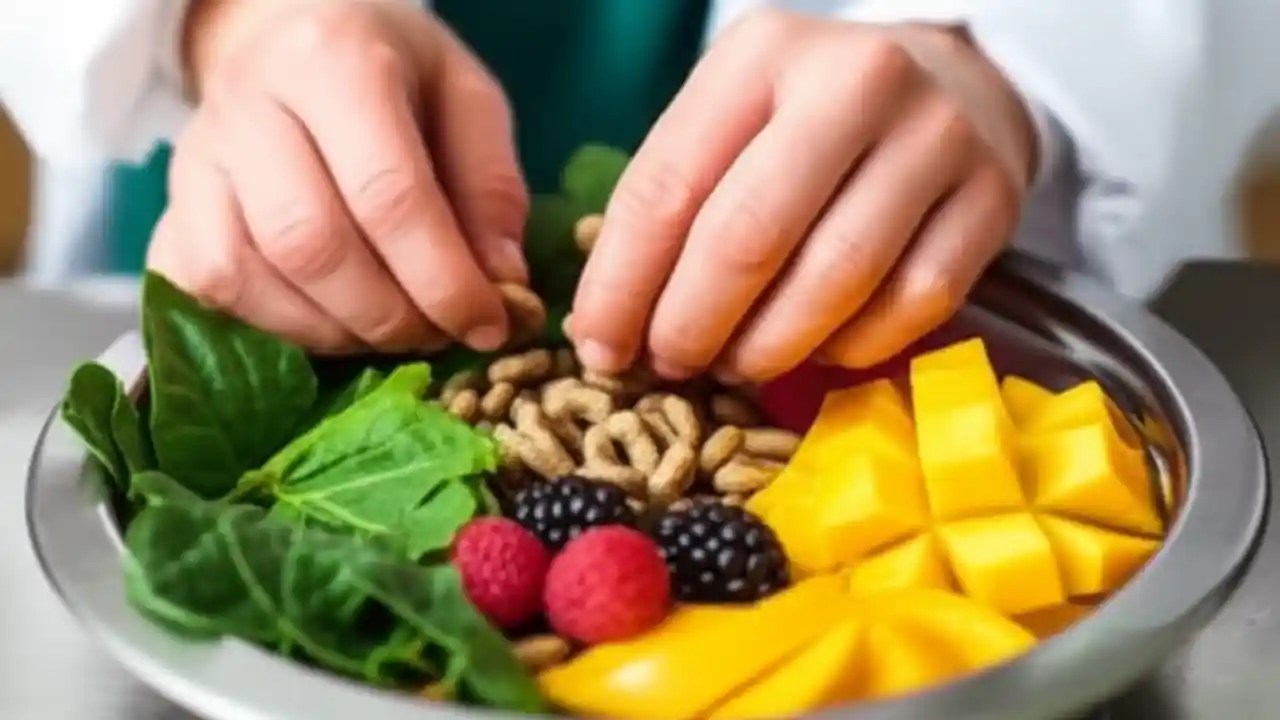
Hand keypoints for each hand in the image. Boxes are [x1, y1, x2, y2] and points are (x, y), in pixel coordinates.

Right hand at [148, 0, 528, 353]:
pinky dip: (272, 328)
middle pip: (311, 245)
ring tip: (389, 329)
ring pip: (246, 276)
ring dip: (332, 331)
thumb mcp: (465, 98)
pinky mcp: (168, 210)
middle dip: (389, 315)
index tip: (488, 322)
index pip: (387, 195)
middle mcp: (248, 104)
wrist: (287, 38)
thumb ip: (491, 186)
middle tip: (438, 332)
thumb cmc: (390, 72)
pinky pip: (203, 291)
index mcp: (333, 61)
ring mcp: (194, 159)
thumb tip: (501, 283)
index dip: (443, 280)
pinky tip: (327, 322)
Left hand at [570, 10, 1034, 380]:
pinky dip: (849, 347)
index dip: (622, 285)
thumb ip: (671, 205)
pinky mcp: (993, 199)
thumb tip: (607, 331)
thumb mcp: (730, 122)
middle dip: (691, 325)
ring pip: (835, 279)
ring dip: (767, 349)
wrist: (953, 82)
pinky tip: (816, 349)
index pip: (668, 187)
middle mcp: (856, 82)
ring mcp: (936, 138)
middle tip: (669, 365)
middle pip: (749, 237)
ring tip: (734, 365)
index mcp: (762, 54)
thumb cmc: (810, 118)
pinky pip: (912, 305)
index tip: (599, 349)